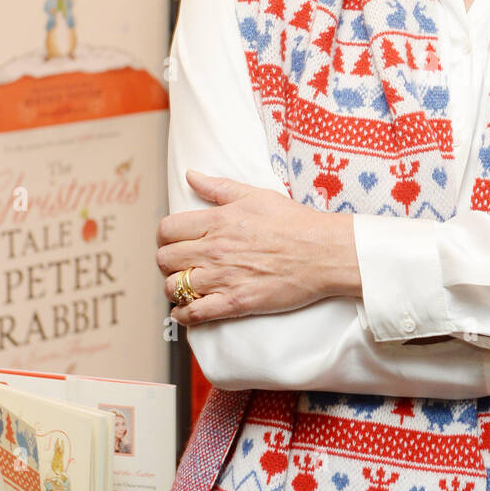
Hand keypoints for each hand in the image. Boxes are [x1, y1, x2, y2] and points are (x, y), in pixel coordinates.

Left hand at [159, 171, 359, 326]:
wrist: (324, 252)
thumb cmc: (295, 222)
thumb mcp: (256, 195)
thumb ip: (219, 187)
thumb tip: (191, 175)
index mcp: (217, 221)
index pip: (166, 230)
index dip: (165, 237)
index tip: (174, 242)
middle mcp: (214, 249)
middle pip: (165, 259)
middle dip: (168, 263)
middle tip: (182, 265)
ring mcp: (223, 278)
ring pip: (174, 287)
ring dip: (176, 289)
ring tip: (187, 287)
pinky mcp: (235, 303)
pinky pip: (194, 313)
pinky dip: (184, 315)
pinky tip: (188, 310)